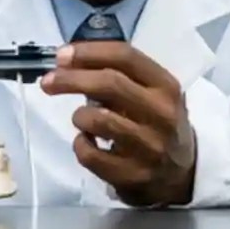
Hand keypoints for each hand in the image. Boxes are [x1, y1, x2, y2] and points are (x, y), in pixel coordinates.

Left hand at [41, 42, 196, 206]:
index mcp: (166, 86)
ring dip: (79, 115)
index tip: (62, 55)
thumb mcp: (152, 94)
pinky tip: (86, 141)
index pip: (126, 57)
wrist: (181, 173)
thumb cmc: (157, 123)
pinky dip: (80, 144)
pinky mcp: (133, 176)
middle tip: (49, 81)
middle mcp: (161, 114)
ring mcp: (149, 147)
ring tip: (80, 118)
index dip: (89, 52)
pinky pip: (90, 155)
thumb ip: (120, 75)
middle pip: (110, 84)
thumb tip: (69, 61)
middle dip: (71, 79)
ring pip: (98, 120)